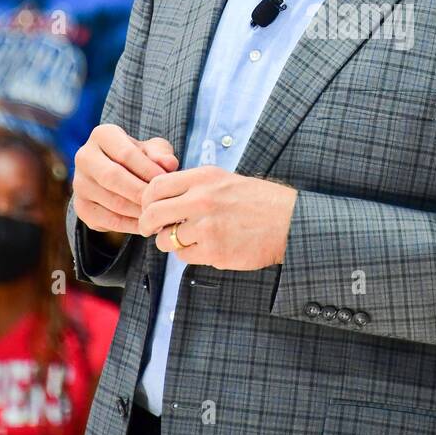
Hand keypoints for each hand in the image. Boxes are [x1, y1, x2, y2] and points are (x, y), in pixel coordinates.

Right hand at [72, 127, 177, 233]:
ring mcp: (79, 184)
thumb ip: (161, 154)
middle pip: (112, 178)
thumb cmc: (141, 158)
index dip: (148, 170)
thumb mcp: (153, 149)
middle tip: (161, 201)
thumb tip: (169, 164)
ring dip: (138, 210)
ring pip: (111, 201)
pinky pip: (107, 221)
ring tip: (158, 213)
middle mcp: (84, 157)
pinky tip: (147, 224)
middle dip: (140, 191)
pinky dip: (130, 225)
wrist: (120, 174)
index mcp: (101, 135)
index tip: (166, 181)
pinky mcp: (81, 207)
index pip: (125, 154)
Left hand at [139, 166, 297, 270]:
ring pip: (166, 240)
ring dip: (171, 242)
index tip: (149, 207)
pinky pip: (184, 256)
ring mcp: (207, 227)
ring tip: (188, 238)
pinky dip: (190, 254)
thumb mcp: (225, 179)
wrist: (289, 222)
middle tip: (150, 229)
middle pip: (153, 214)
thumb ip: (194, 185)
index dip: (146, 200)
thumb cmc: (258, 200)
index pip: (156, 186)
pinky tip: (206, 247)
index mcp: (203, 178)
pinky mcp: (214, 252)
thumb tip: (162, 198)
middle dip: (147, 225)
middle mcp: (202, 200)